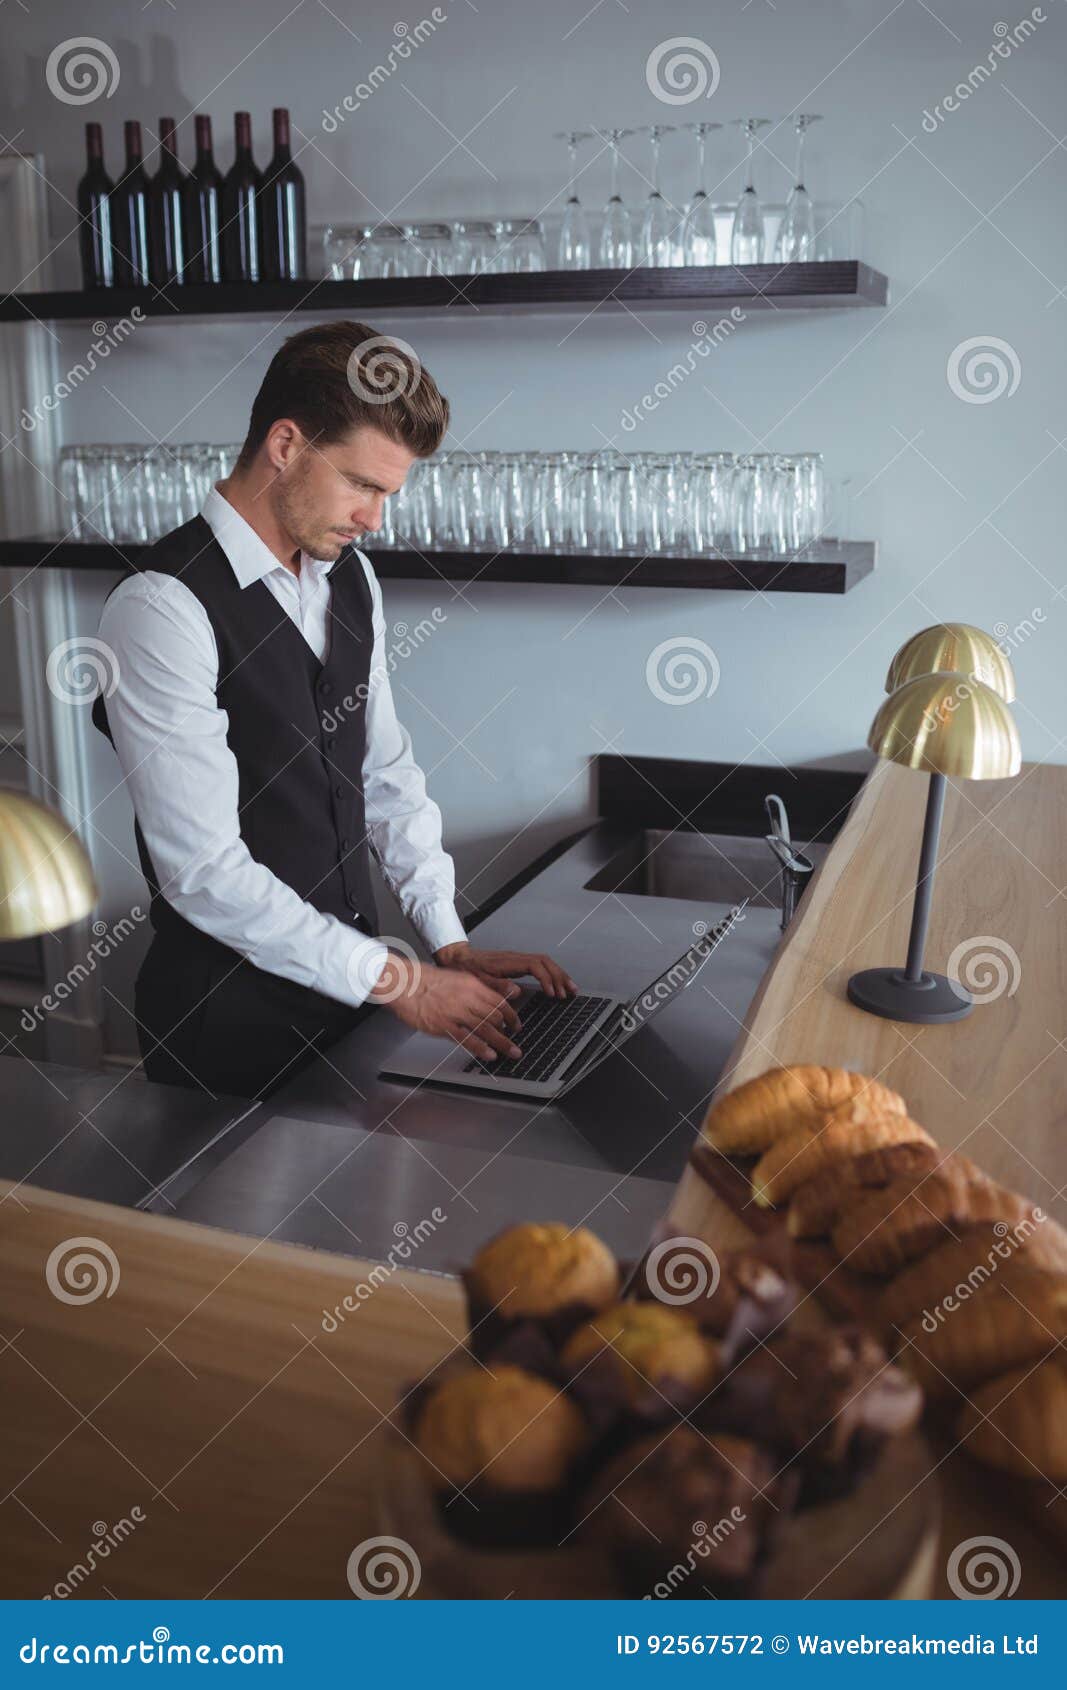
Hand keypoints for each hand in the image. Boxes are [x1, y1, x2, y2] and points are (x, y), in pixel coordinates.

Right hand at [369, 953, 523, 1063]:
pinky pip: (467, 1039)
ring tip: (512, 1052)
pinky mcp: (444, 1026)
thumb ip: (476, 988)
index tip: (516, 1024)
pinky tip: (490, 1055)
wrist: (404, 983)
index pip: (499, 1001)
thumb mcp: (457, 977)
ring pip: (486, 1029)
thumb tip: (492, 996)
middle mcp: (467, 998)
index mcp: (472, 984)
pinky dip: (481, 1048)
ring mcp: (456, 1013)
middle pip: (497, 1016)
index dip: (511, 1015)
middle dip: (510, 1031)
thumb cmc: (426, 980)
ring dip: (502, 1042)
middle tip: (517, 1040)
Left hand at [434, 941, 577, 1000]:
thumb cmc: (467, 970)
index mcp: (508, 962)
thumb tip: (517, 990)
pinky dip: (551, 974)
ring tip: (570, 989)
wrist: (459, 959)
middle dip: (560, 976)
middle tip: (570, 992)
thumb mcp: (478, 981)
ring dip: (558, 975)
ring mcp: (518, 959)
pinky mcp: (517, 963)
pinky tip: (555, 985)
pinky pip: (539, 965)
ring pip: (545, 962)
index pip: (536, 966)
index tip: (553, 994)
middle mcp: (516, 958)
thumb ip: (497, 986)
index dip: (547, 979)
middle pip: (546, 962)